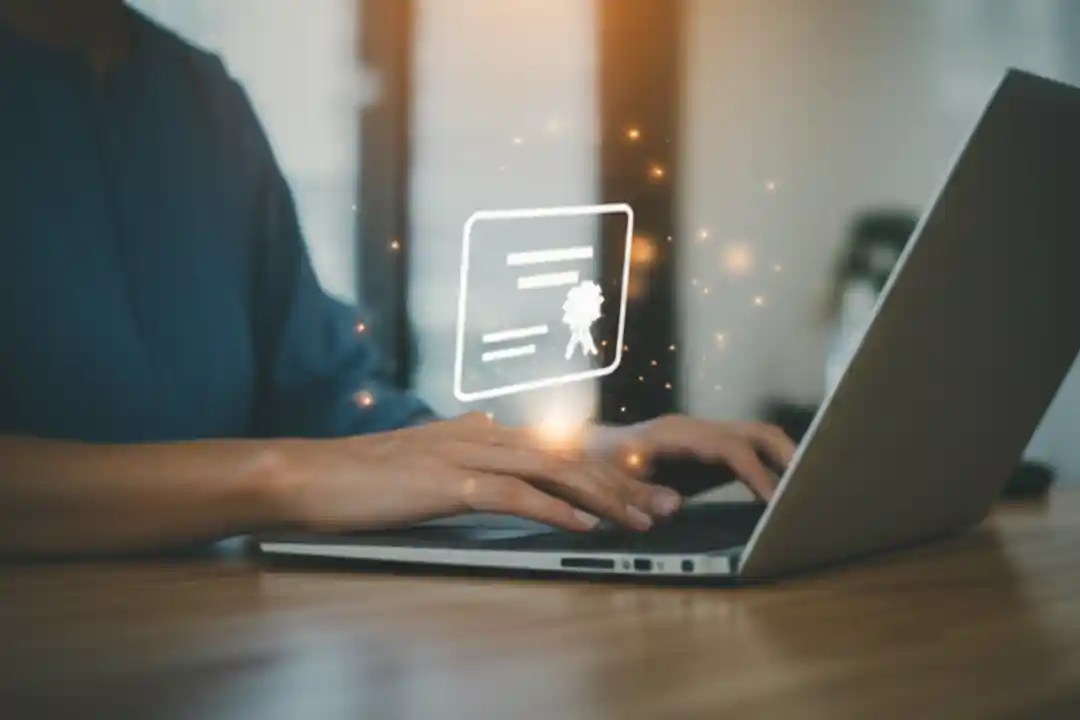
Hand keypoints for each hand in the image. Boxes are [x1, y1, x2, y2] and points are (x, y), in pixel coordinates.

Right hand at [270, 413, 681, 533]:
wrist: (305, 475)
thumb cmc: (357, 475)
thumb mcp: (417, 455)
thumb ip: (457, 442)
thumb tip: (485, 426)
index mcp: (477, 431)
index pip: (558, 448)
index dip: (607, 469)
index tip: (643, 491)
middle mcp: (480, 435)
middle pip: (570, 455)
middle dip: (625, 482)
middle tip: (665, 505)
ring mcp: (464, 455)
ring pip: (554, 470)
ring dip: (604, 496)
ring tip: (641, 519)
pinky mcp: (447, 482)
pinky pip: (515, 495)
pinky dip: (556, 509)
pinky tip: (585, 525)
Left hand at [586, 415, 795, 500]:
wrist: (585, 449)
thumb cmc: (594, 463)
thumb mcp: (608, 481)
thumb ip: (638, 494)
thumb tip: (674, 506)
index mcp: (675, 435)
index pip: (731, 447)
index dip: (756, 473)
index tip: (774, 499)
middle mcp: (696, 430)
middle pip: (755, 433)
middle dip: (786, 456)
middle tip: (808, 488)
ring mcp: (705, 438)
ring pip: (757, 438)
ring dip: (783, 459)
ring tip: (805, 490)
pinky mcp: (708, 453)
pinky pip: (748, 452)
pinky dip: (770, 467)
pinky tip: (780, 492)